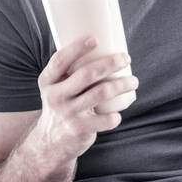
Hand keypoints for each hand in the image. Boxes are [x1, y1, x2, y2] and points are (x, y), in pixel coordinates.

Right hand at [35, 34, 137, 160]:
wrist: (51, 142)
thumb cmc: (62, 105)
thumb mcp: (56, 88)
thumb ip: (70, 71)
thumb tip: (102, 45)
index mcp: (47, 81)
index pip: (60, 60)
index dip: (77, 48)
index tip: (95, 39)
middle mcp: (55, 96)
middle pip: (87, 74)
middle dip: (111, 63)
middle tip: (126, 58)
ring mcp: (67, 113)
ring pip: (101, 93)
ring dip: (122, 84)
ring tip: (134, 81)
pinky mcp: (80, 129)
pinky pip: (105, 119)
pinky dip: (116, 116)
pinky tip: (119, 112)